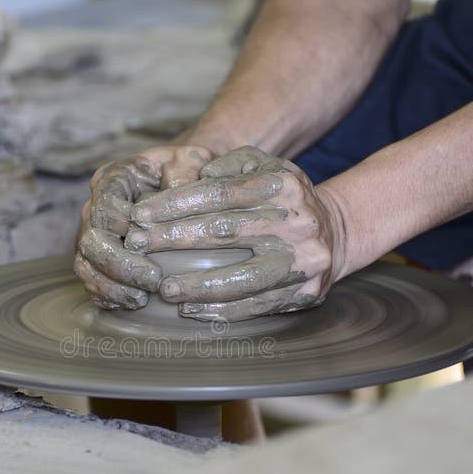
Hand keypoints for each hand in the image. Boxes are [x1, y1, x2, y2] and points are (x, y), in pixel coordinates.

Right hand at [74, 144, 213, 308]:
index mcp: (113, 179)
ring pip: (85, 266)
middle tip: (153, 280)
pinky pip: (92, 284)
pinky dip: (109, 298)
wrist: (181, 183)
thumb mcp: (191, 160)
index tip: (146, 243)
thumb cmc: (186, 171)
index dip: (121, 228)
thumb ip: (185, 169)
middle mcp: (95, 207)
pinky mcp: (98, 261)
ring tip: (142, 299)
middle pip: (90, 241)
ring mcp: (93, 236)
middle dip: (120, 265)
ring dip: (112, 287)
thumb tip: (178, 191)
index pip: (104, 207)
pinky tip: (133, 304)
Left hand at [125, 146, 343, 321]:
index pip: (217, 194)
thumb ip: (232, 163)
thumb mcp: (267, 165)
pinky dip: (219, 310)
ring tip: (163, 289)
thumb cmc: (285, 199)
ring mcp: (300, 261)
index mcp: (281, 186)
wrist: (338, 233)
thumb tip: (195, 177)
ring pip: (240, 278)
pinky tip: (191, 309)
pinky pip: (254, 306)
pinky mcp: (303, 293)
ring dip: (196, 286)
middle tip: (137, 247)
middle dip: (172, 240)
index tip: (140, 215)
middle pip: (222, 232)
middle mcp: (293, 222)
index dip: (174, 205)